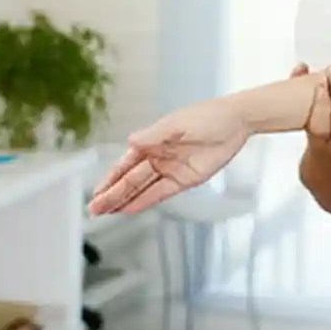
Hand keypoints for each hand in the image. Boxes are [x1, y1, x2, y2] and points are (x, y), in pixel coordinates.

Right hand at [87, 99, 249, 215]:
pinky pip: (161, 193)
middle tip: (94, 209)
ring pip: (142, 189)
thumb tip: (131, 141)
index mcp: (152, 141)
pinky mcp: (185, 179)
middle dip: (112, 195)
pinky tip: (131, 209)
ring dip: (125, 201)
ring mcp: (170, 169)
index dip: (110, 179)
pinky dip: (145, 202)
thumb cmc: (208, 116)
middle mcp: (158, 157)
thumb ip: (154, 135)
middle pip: (130, 180)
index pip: (125, 164)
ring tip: (107, 213)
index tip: (96, 192)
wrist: (236, 122)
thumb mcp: (178, 123)